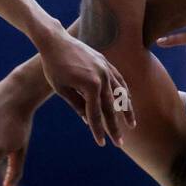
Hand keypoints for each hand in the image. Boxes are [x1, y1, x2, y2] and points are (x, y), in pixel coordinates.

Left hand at [37, 27, 134, 146]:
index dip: (98, 130)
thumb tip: (88, 122)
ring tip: (131, 124)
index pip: (96, 114)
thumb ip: (77, 106)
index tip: (102, 144)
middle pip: (110, 107)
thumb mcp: (62, 90)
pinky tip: (127, 101)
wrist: (55, 41)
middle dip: (114, 127)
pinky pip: (118, 79)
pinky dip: (124, 91)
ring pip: (120, 93)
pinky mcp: (105, 61)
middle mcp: (102, 77)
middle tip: (119, 143)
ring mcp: (105, 68)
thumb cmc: (54, 66)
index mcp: (90, 85)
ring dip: (127, 110)